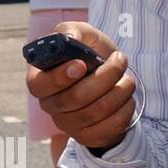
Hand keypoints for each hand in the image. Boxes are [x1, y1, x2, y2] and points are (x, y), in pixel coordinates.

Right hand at [25, 21, 136, 149]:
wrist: (109, 80)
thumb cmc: (90, 55)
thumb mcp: (82, 36)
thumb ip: (72, 31)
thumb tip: (69, 39)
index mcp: (40, 80)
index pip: (39, 85)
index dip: (59, 76)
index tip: (81, 64)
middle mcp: (50, 104)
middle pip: (76, 98)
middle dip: (105, 77)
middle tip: (120, 61)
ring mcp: (68, 124)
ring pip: (96, 112)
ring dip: (119, 92)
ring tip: (128, 79)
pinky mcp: (88, 136)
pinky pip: (110, 127)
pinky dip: (125, 109)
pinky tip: (127, 98)